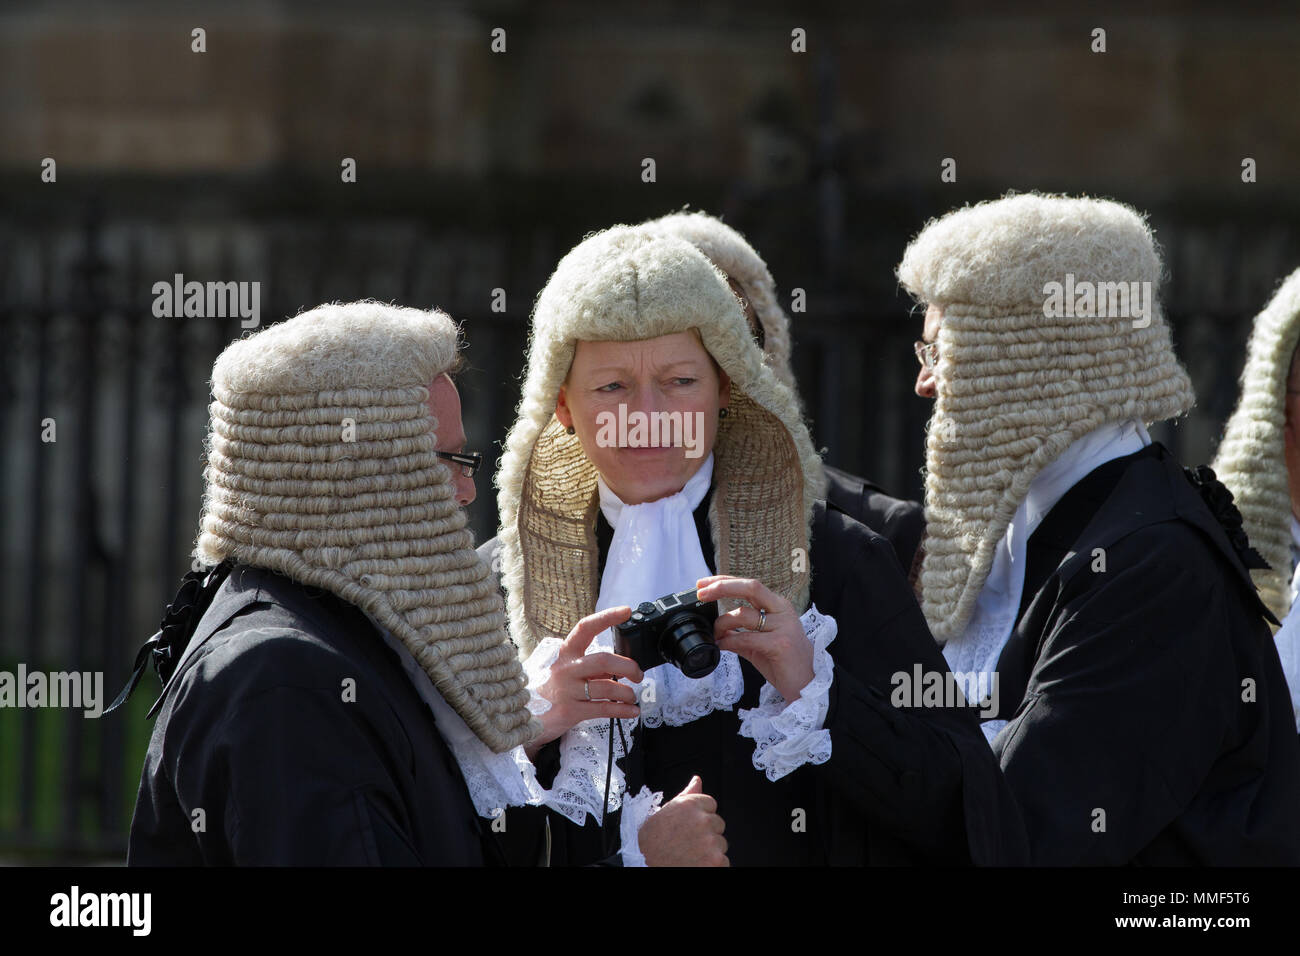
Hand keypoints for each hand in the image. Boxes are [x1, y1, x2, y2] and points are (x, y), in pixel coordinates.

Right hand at [525, 605, 642, 759]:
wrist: (526, 715)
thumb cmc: (553, 688)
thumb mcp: (568, 670)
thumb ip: (592, 667)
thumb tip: (622, 667)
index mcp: (566, 653)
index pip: (586, 628)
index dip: (607, 617)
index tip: (626, 610)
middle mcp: (566, 668)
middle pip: (603, 660)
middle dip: (627, 666)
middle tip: (638, 674)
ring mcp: (567, 690)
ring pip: (607, 687)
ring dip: (626, 692)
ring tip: (632, 696)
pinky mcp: (570, 710)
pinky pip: (603, 709)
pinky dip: (623, 710)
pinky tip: (632, 711)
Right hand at [637, 776, 727, 866]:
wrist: (643, 865)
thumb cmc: (651, 843)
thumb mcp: (664, 813)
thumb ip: (686, 795)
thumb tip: (697, 780)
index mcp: (689, 804)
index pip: (711, 804)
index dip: (700, 817)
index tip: (688, 828)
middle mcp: (702, 820)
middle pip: (718, 824)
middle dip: (707, 833)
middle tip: (687, 843)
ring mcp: (710, 841)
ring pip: (720, 844)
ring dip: (710, 851)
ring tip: (689, 855)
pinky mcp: (716, 861)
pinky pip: (724, 861)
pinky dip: (712, 865)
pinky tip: (695, 864)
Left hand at [695, 574, 813, 702]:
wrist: (807, 685)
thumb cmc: (783, 662)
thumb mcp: (759, 642)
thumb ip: (740, 632)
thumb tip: (715, 627)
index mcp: (778, 606)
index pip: (750, 585)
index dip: (725, 581)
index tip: (703, 584)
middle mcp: (782, 611)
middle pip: (750, 587)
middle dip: (722, 587)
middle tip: (701, 594)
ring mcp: (783, 626)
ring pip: (743, 615)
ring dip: (721, 624)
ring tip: (715, 635)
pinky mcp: (781, 644)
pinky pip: (746, 638)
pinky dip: (729, 642)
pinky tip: (721, 647)